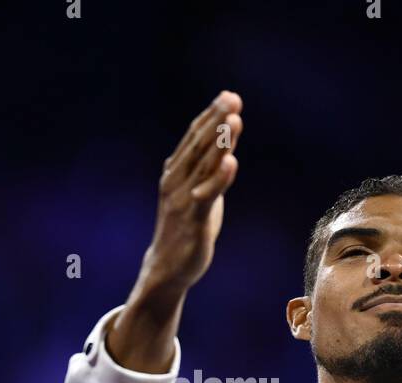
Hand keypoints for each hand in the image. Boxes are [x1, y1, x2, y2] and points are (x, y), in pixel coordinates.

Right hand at [138, 90, 243, 298]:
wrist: (167, 267)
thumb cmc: (184, 228)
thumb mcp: (196, 192)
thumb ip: (206, 169)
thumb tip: (225, 147)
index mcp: (175, 172)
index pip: (194, 138)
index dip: (210, 116)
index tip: (228, 96)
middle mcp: (175, 181)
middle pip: (198, 145)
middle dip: (216, 120)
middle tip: (232, 98)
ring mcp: (183, 199)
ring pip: (204, 165)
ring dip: (220, 142)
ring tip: (234, 121)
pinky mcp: (193, 219)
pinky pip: (208, 195)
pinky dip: (220, 178)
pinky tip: (231, 162)